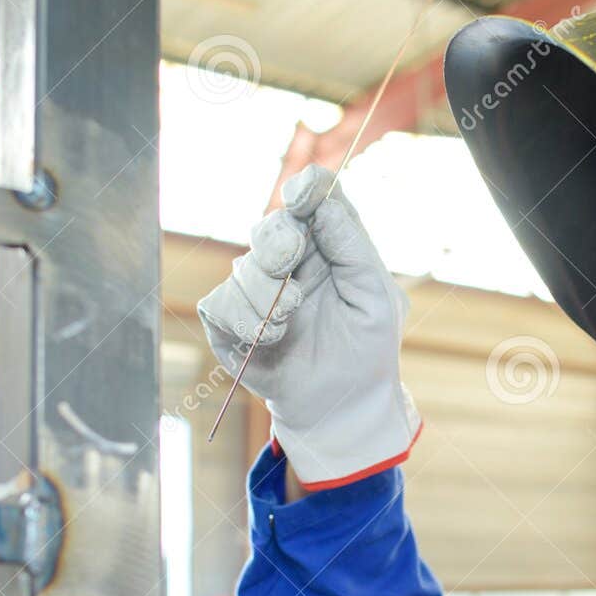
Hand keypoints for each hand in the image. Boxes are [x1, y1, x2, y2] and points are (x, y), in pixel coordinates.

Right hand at [197, 164, 421, 489]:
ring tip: (289, 324)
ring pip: (244, 268)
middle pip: (270, 226)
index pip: (311, 198)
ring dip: (268, 298)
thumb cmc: (366, 348)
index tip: (302, 196)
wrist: (342, 405)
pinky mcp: (227, 320)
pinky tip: (270, 340)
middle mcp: (287, 259)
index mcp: (326, 244)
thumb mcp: (374, 294)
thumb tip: (324, 197)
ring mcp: (254, 288)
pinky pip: (221, 304)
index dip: (303, 190)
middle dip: (278, 244)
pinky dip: (246, 323)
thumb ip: (350, 243)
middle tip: (292, 265)